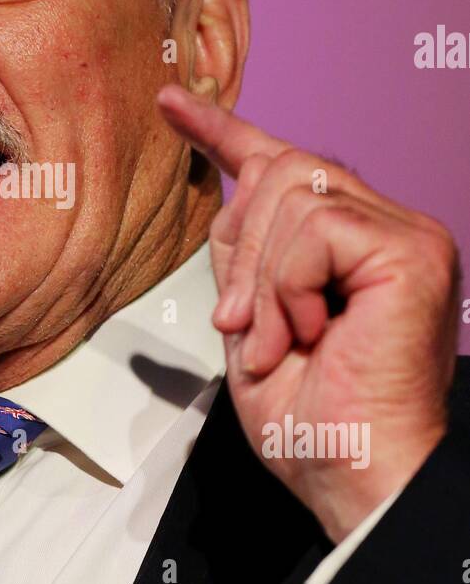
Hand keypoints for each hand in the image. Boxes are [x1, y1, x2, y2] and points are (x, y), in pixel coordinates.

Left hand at [158, 85, 460, 542]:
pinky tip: (309, 335)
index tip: (171, 105)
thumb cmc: (311, 422)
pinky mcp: (412, 252)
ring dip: (262, 281)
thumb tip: (226, 193)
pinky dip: (287, 286)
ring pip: (293, 191)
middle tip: (239, 326)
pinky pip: (315, 229)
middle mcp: (386, 228)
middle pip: (281, 169)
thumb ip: (246, 257)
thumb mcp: (252, 324)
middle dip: (241, 249)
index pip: (284, 163)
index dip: (222, 131)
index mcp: (351, 245)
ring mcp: (406, 236)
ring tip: (279, 344)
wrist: (352, 477)